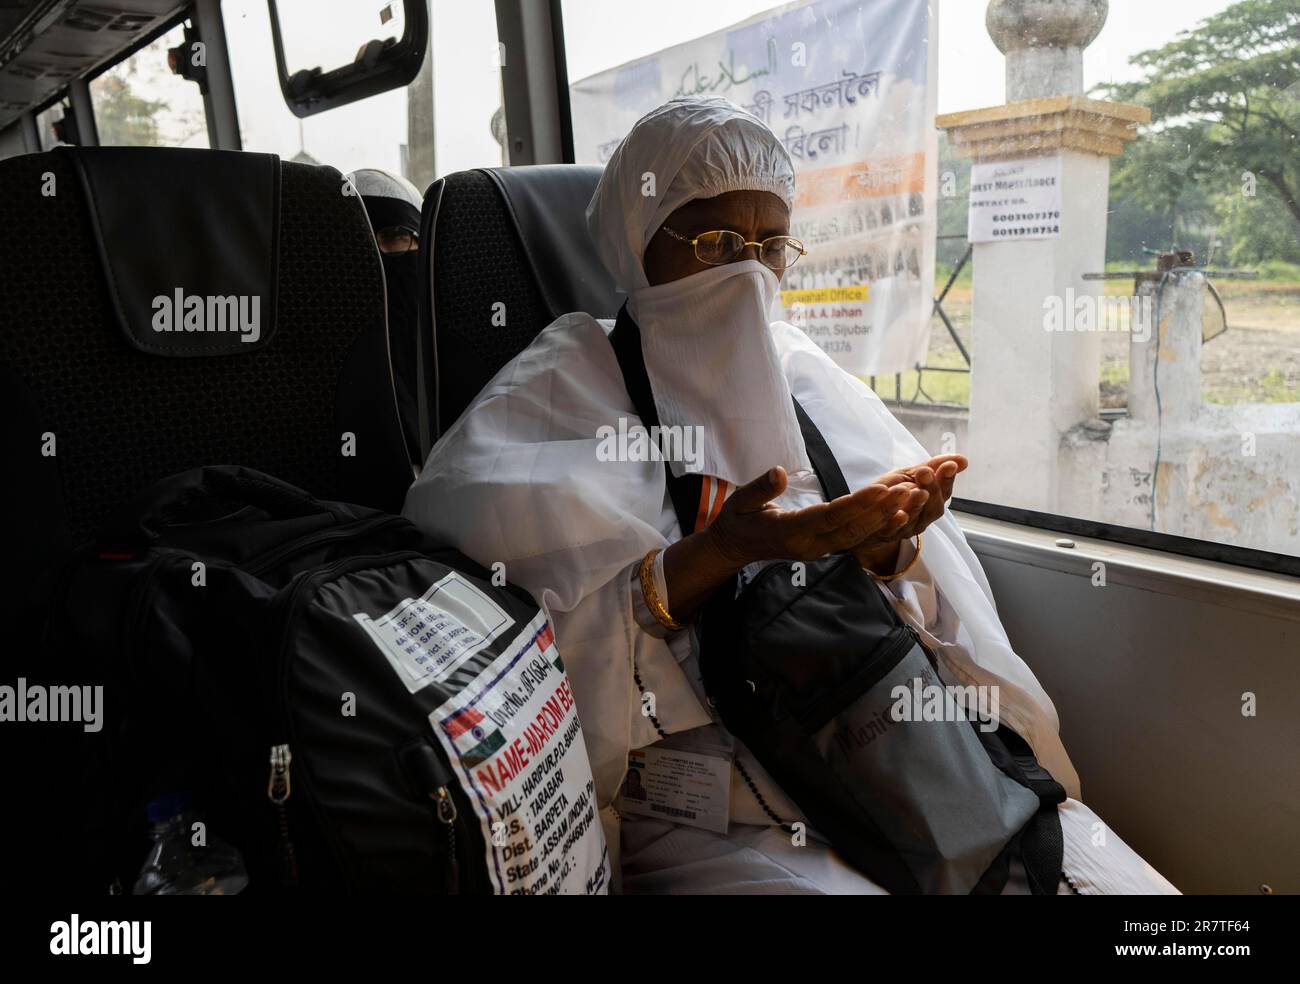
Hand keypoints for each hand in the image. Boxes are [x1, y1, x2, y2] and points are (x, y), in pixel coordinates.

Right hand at [702, 465, 929, 568]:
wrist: (735, 549)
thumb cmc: (737, 521)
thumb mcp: (739, 502)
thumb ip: (759, 489)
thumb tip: (779, 472)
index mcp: (789, 532)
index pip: (829, 517)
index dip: (857, 505)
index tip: (880, 489)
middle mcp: (810, 545)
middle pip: (853, 530)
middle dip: (883, 510)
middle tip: (910, 488)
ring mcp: (820, 550)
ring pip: (859, 537)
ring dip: (887, 517)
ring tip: (913, 494)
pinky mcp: (826, 548)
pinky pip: (857, 539)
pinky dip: (880, 526)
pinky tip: (901, 512)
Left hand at [877, 454, 965, 538]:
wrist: (867, 517)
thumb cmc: (893, 492)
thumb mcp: (911, 475)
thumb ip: (934, 467)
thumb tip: (964, 460)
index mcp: (932, 502)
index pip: (945, 492)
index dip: (948, 479)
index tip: (950, 465)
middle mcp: (923, 518)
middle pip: (934, 507)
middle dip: (932, 488)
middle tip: (925, 472)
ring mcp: (907, 529)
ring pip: (916, 519)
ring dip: (916, 504)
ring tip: (916, 490)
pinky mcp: (887, 534)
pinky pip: (893, 530)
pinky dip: (897, 523)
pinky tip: (898, 513)